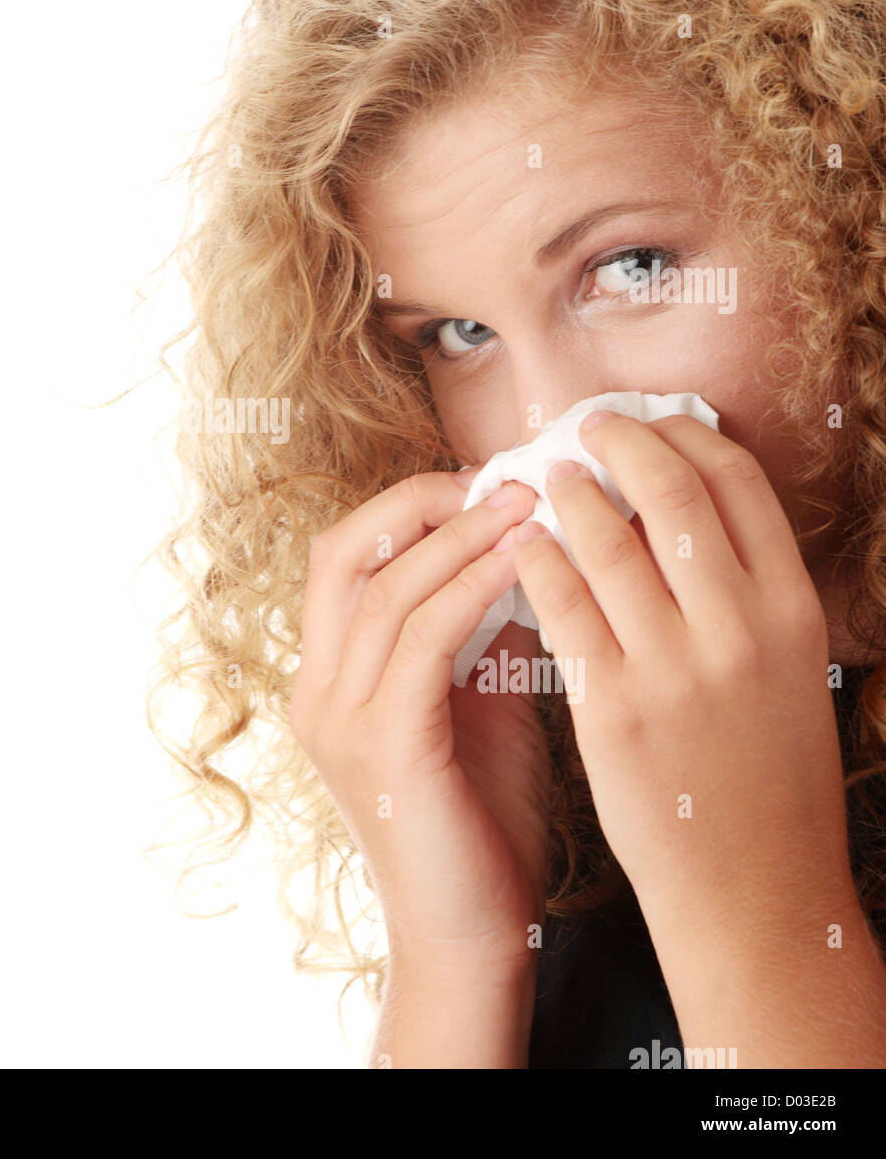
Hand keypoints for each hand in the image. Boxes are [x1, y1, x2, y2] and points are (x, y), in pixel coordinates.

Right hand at [290, 468, 549, 978]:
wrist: (471, 937)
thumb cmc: (482, 825)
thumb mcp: (475, 706)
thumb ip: (480, 633)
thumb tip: (521, 550)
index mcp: (330, 680)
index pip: (346, 560)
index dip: (407, 509)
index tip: (484, 485)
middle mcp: (318, 692)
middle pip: (344, 554)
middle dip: (420, 504)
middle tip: (501, 478)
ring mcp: (341, 720)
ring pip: (386, 587)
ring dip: (461, 535)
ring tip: (529, 502)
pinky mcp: (384, 745)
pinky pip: (424, 638)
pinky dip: (474, 586)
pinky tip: (525, 561)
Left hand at [506, 410, 850, 932]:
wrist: (755, 892)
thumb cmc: (764, 778)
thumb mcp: (781, 672)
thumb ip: (739, 593)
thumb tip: (665, 508)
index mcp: (792, 611)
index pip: (737, 483)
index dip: (683, 436)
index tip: (646, 420)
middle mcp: (741, 629)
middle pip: (671, 493)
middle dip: (620, 443)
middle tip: (582, 428)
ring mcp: (676, 669)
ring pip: (607, 541)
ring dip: (567, 494)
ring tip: (545, 480)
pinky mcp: (615, 709)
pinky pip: (562, 606)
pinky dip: (537, 561)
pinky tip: (521, 547)